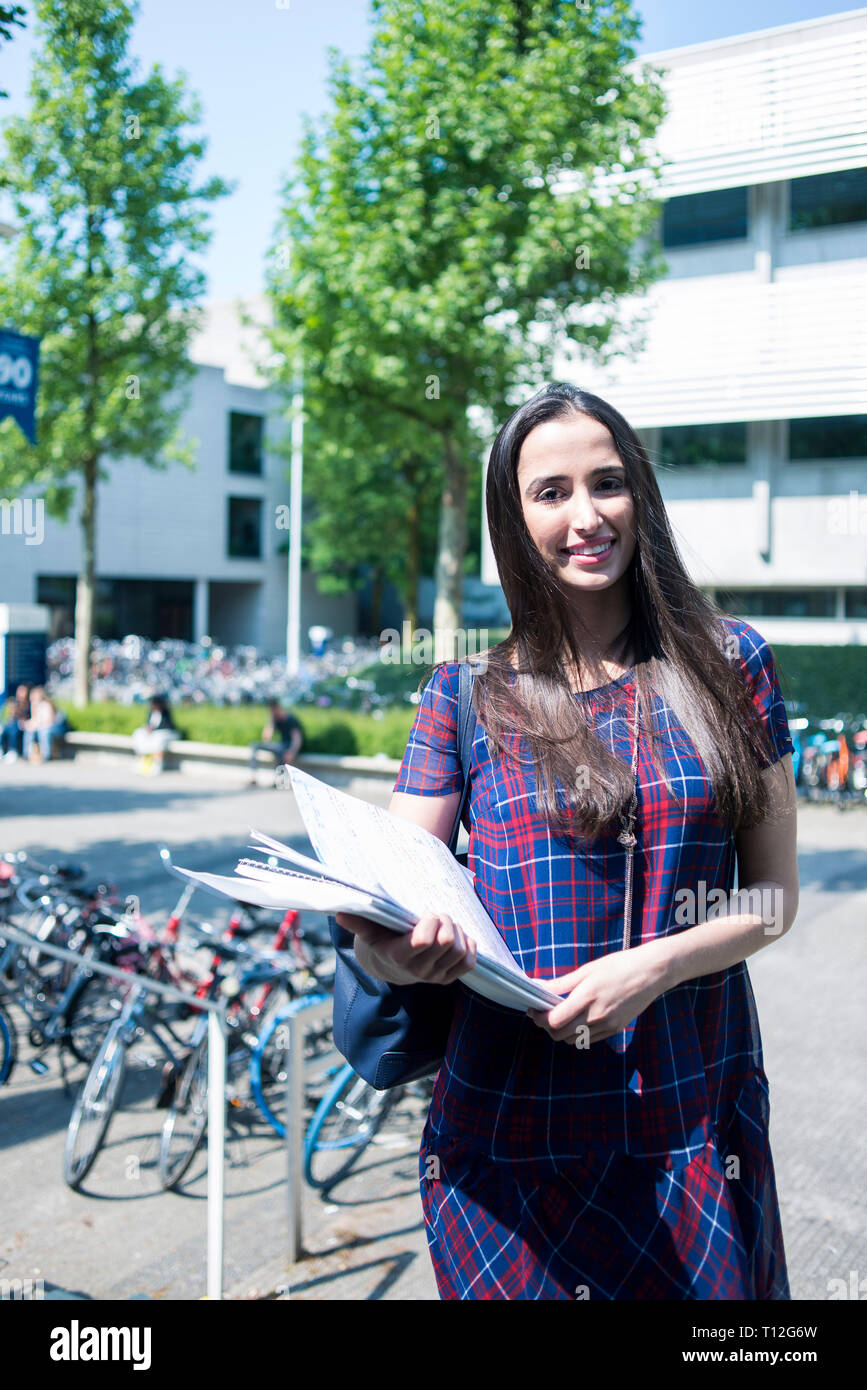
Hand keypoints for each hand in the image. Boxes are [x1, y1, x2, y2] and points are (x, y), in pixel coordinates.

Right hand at [335, 911, 476, 986]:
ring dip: (457, 931)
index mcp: (398, 956)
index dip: (430, 921)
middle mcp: (418, 970)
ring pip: (459, 950)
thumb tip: (340, 913)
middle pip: (447, 941)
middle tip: (436, 915)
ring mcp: (434, 977)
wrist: (388, 966)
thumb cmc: (381, 940)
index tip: (424, 913)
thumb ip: (359, 921)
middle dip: (444, 921)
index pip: (424, 940)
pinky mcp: (447, 979)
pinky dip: (468, 945)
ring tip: (445, 924)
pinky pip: (468, 963)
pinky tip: (458, 936)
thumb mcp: (369, 930)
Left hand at [526, 943, 667, 1046]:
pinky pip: (589, 1040)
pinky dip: (578, 1034)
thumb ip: (561, 983)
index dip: (539, 1018)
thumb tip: (537, 985)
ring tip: (560, 1016)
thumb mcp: (587, 970)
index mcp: (587, 997)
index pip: (554, 1020)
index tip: (533, 1009)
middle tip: (542, 1014)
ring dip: (562, 1032)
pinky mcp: (615, 1030)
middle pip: (560, 1035)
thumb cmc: (618, 966)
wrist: (651, 972)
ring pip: (573, 1040)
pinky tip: (577, 1019)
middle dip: (547, 1027)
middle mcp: (597, 1015)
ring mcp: (607, 1025)